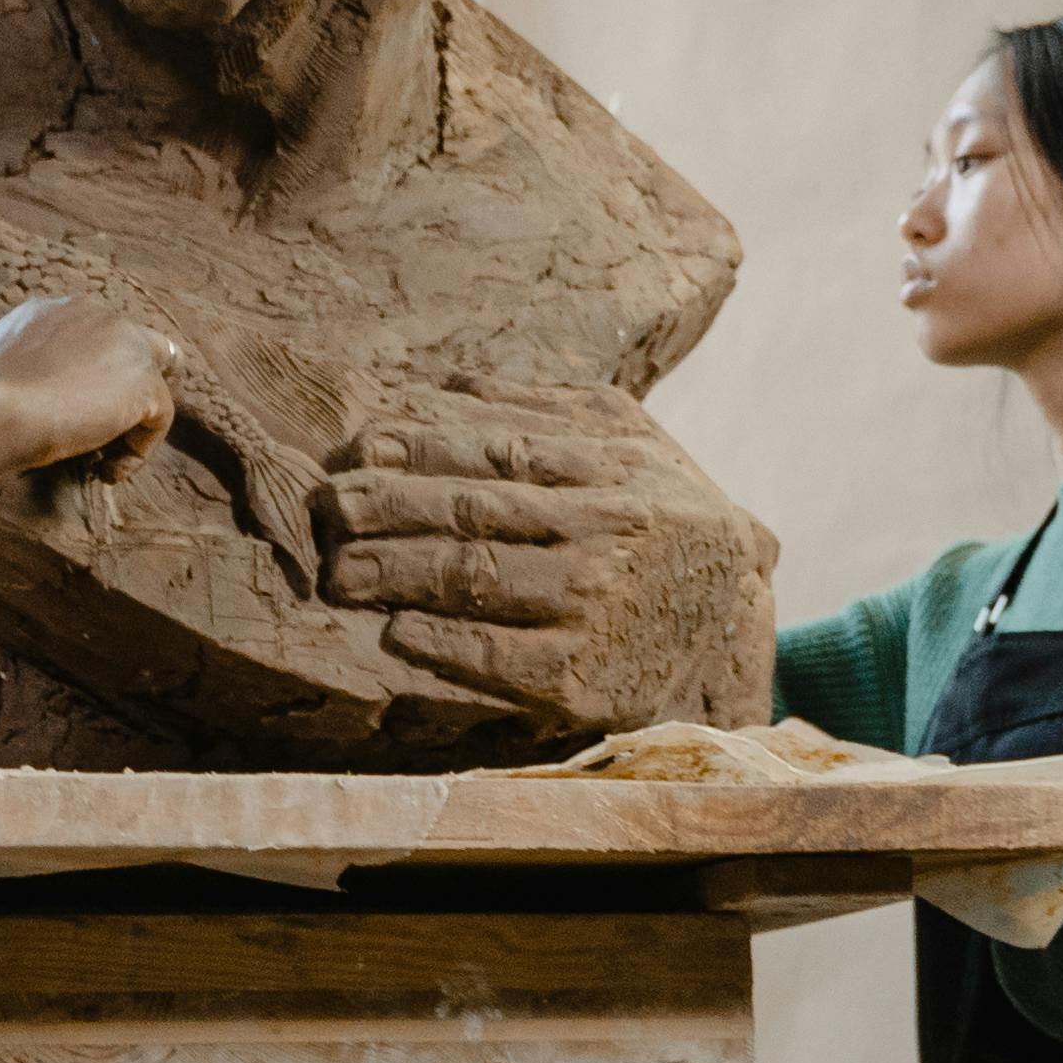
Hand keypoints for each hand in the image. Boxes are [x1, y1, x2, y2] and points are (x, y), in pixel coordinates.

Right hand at [0, 296, 178, 475]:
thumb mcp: (1, 369)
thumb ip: (30, 368)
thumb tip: (33, 394)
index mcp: (59, 311)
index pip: (98, 336)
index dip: (98, 374)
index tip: (80, 411)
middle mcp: (96, 315)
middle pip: (142, 349)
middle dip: (133, 390)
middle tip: (116, 434)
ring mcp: (126, 344)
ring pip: (153, 387)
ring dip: (132, 428)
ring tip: (103, 463)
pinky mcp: (144, 381)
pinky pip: (159, 417)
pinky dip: (138, 450)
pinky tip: (108, 471)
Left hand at [319, 387, 778, 734]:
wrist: (733, 617)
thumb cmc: (663, 514)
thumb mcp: (629, 442)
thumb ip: (547, 408)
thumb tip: (450, 384)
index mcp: (610, 468)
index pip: (500, 451)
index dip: (423, 448)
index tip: (361, 448)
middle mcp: (605, 533)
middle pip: (477, 513)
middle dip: (392, 508)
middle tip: (330, 506)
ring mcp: (594, 607)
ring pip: (478, 582)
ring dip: (399, 574)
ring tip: (339, 570)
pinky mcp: (582, 678)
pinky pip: (500, 659)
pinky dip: (444, 644)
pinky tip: (397, 630)